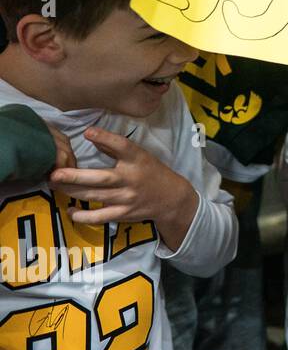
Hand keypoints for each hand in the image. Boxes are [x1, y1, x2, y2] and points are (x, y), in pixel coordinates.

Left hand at [47, 127, 196, 227]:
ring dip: (71, 192)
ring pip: (94, 196)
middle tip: (55, 174)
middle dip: (75, 176)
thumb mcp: (140, 156)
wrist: (171, 198)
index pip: (122, 147)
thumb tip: (90, 136)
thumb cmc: (152, 172)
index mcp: (137, 160)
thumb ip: (116, 147)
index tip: (88, 132)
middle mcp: (131, 179)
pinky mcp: (123, 214)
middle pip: (100, 178)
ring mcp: (126, 198)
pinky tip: (71, 211)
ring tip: (54, 186)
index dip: (106, 138)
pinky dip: (82, 216)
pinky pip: (99, 217)